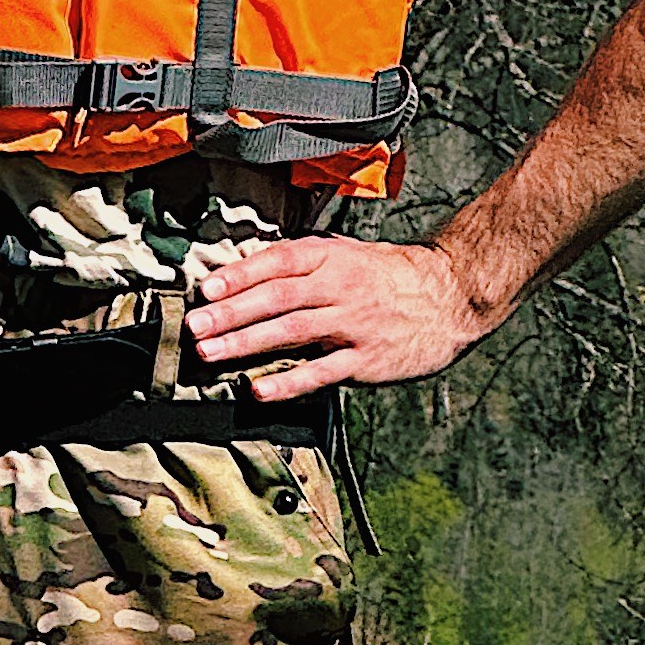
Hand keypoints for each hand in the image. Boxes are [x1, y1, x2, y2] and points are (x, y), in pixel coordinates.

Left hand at [184, 236, 499, 399]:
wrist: (449, 296)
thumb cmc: (388, 274)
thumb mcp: (344, 254)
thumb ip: (300, 263)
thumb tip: (246, 269)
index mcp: (329, 258)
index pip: (276, 262)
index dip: (238, 275)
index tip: (205, 288)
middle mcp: (337, 288)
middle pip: (276, 298)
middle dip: (231, 313)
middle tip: (195, 326)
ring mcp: (352, 324)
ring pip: (292, 332)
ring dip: (247, 344)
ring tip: (212, 353)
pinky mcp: (366, 360)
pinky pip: (322, 373)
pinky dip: (288, 382)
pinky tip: (259, 390)